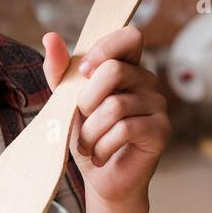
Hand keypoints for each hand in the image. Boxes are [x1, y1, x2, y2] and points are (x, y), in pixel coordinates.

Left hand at [41, 26, 170, 212]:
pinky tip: (99, 155)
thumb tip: (50, 36)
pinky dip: (102, 146)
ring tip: (87, 144)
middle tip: (81, 118)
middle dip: (85, 99)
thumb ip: (59, 71)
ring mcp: (158, 105)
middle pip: (114, 71)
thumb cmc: (85, 133)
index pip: (129, 37)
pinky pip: (124, 130)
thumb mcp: (66, 100)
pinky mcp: (161, 131)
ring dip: (89, 131)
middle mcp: (147, 81)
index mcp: (126, 67)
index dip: (104, 48)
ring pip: (114, 106)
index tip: (81, 71)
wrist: (99, 176)